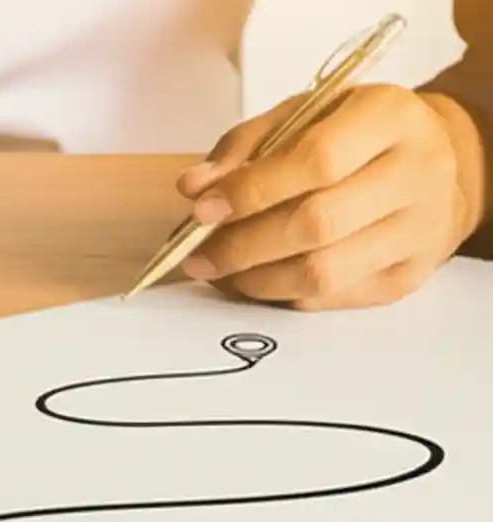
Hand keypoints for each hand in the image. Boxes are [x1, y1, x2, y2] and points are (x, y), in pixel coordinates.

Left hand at [174, 85, 480, 310]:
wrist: (437, 160)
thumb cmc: (355, 134)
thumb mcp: (303, 114)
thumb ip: (244, 146)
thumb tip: (194, 188)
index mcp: (389, 116)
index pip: (316, 161)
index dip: (251, 191)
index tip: (202, 210)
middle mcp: (417, 171)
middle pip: (317, 224)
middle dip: (243, 247)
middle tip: (199, 256)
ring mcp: (421, 229)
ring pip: (324, 272)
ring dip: (257, 280)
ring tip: (220, 274)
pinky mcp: (411, 275)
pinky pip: (333, 297)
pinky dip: (283, 294)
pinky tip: (256, 281)